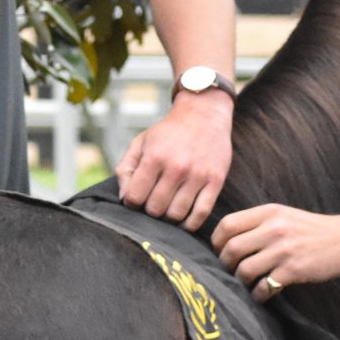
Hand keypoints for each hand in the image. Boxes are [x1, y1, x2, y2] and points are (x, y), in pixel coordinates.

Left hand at [118, 91, 233, 231]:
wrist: (204, 114)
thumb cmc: (168, 132)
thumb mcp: (141, 142)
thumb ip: (126, 169)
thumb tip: (123, 199)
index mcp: (155, 157)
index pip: (135, 197)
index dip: (132, 202)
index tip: (137, 199)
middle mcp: (176, 167)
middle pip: (155, 209)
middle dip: (150, 210)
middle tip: (154, 203)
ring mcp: (198, 175)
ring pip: (176, 215)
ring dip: (169, 217)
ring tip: (168, 209)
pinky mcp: (215, 181)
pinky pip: (201, 214)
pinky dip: (190, 224)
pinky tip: (184, 221)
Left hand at [212, 203, 339, 297]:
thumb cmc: (316, 230)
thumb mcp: (286, 216)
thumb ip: (261, 223)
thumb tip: (230, 240)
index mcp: (269, 212)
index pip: (227, 225)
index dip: (217, 241)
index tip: (220, 251)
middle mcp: (273, 228)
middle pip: (231, 249)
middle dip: (226, 264)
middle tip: (232, 272)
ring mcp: (282, 250)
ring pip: (244, 270)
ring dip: (241, 281)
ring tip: (249, 284)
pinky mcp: (293, 270)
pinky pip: (263, 287)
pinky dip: (259, 294)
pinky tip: (265, 293)